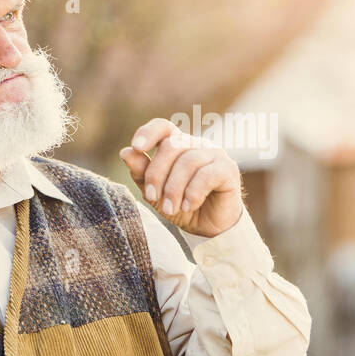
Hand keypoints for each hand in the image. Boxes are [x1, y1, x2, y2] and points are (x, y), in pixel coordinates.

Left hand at [120, 117, 243, 237]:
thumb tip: (125, 152)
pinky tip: (187, 206)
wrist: (209, 229)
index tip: (137, 147)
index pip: (163, 127)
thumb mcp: (156, 193)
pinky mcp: (229, 169)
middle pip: (171, 146)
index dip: (148, 132)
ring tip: (170, 209)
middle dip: (157, 173)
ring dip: (174, 189)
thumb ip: (141, 173)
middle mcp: (196, 145)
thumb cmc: (181, 206)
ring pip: (188, 161)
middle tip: (153, 198)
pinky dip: (193, 193)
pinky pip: (207, 175)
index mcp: (177, 145)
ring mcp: (214, 154)